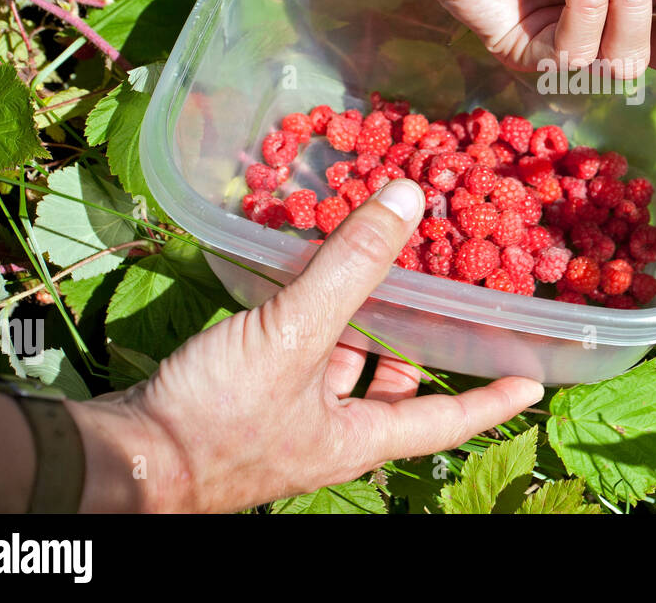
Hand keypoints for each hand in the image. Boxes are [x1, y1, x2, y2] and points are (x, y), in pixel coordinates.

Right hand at [71, 180, 542, 512]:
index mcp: (362, 437)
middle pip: (398, 386)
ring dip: (363, 317)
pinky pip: (303, 352)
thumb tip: (409, 197)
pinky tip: (313, 270)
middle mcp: (334, 433)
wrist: (120, 457)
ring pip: (347, 364)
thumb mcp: (295, 334)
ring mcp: (291, 417)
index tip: (535, 378)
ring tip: (385, 263)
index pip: (450, 421)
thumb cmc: (218, 416)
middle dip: (421, 342)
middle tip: (448, 292)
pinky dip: (316, 314)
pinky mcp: (252, 396)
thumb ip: (350, 265)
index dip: (494, 399)